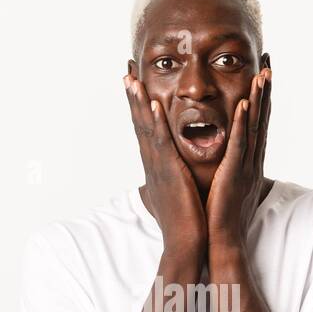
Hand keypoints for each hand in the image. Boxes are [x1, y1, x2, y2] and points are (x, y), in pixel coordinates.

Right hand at [124, 72, 206, 258]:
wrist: (186, 242)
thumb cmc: (184, 220)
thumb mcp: (174, 193)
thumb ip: (168, 181)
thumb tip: (161, 180)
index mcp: (156, 164)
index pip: (145, 128)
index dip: (138, 105)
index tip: (133, 83)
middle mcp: (153, 162)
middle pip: (140, 122)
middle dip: (133, 95)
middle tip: (127, 70)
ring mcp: (159, 166)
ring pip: (147, 128)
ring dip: (139, 101)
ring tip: (132, 78)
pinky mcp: (170, 172)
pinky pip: (163, 142)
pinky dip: (158, 122)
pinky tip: (155, 104)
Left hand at [206, 66, 271, 252]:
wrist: (221, 243)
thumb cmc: (220, 219)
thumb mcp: (225, 188)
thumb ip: (225, 171)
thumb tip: (221, 163)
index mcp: (247, 162)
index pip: (255, 124)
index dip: (261, 99)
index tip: (263, 74)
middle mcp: (251, 161)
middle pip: (261, 119)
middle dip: (265, 90)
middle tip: (269, 62)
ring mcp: (244, 167)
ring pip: (253, 127)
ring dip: (258, 99)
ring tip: (262, 73)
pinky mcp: (233, 175)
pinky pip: (238, 145)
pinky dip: (241, 124)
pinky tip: (243, 104)